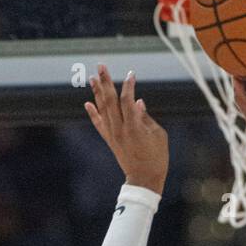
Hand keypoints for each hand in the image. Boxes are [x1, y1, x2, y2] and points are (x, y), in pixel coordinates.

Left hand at [85, 65, 169, 193]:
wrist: (144, 180)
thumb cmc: (157, 158)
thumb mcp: (158, 136)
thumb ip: (146, 118)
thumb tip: (137, 102)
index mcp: (133, 127)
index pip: (128, 100)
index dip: (129, 86)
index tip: (131, 74)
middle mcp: (119, 129)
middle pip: (110, 100)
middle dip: (106, 81)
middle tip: (101, 66)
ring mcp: (112, 135)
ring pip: (102, 109)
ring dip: (97, 92)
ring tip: (93, 77)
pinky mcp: (110, 140)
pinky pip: (99, 124)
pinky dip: (93, 113)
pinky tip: (87, 102)